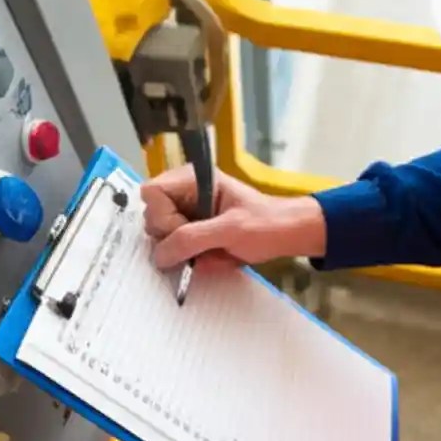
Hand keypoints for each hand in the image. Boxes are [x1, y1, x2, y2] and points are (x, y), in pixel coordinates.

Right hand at [140, 164, 325, 269]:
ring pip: (161, 238)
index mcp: (192, 180)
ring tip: (212, 250)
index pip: (152, 193)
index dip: (163, 216)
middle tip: (202, 243)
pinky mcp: (193, 235)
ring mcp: (187, 215)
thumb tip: (158, 255)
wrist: (288, 235)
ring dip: (183, 252)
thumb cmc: (266, 224)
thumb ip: (192, 239)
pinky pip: (176, 252)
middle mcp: (184, 194)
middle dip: (172, 236)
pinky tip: (213, 257)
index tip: (185, 229)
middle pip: (152, 217)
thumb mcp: (230, 229)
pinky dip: (190, 260)